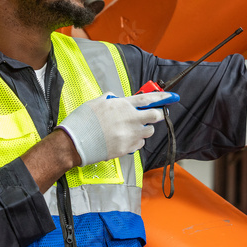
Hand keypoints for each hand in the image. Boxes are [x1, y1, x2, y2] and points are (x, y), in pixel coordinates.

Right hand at [56, 92, 175, 165]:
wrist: (75, 142)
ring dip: (143, 129)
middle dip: (155, 115)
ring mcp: (130, 136)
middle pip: (155, 116)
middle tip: (149, 116)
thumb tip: (118, 100)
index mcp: (122, 105)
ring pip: (148, 132)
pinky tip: (124, 139)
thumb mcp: (97, 102)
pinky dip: (136, 142)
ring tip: (130, 129)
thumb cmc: (83, 121)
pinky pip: (139, 145)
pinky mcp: (126, 149)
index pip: (148, 99)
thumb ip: (112, 99)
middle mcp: (130, 120)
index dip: (163, 98)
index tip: (172, 97)